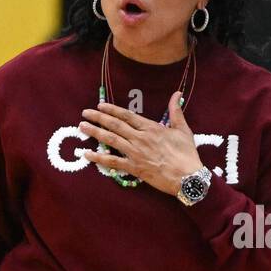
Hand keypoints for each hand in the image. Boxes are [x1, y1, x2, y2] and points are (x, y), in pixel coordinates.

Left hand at [78, 91, 203, 195]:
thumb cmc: (186, 154)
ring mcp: (135, 153)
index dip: (112, 110)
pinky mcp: (134, 168)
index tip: (100, 106)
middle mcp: (140, 138)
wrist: (187, 177)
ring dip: (95, 132)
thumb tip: (176, 94)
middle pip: (115, 125)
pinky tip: (87, 154)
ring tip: (82, 127)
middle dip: (98, 118)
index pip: (127, 115)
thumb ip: (175, 111)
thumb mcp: (183, 129)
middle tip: (85, 113)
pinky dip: (99, 158)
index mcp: (151, 128)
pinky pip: (113, 162)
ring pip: (111, 140)